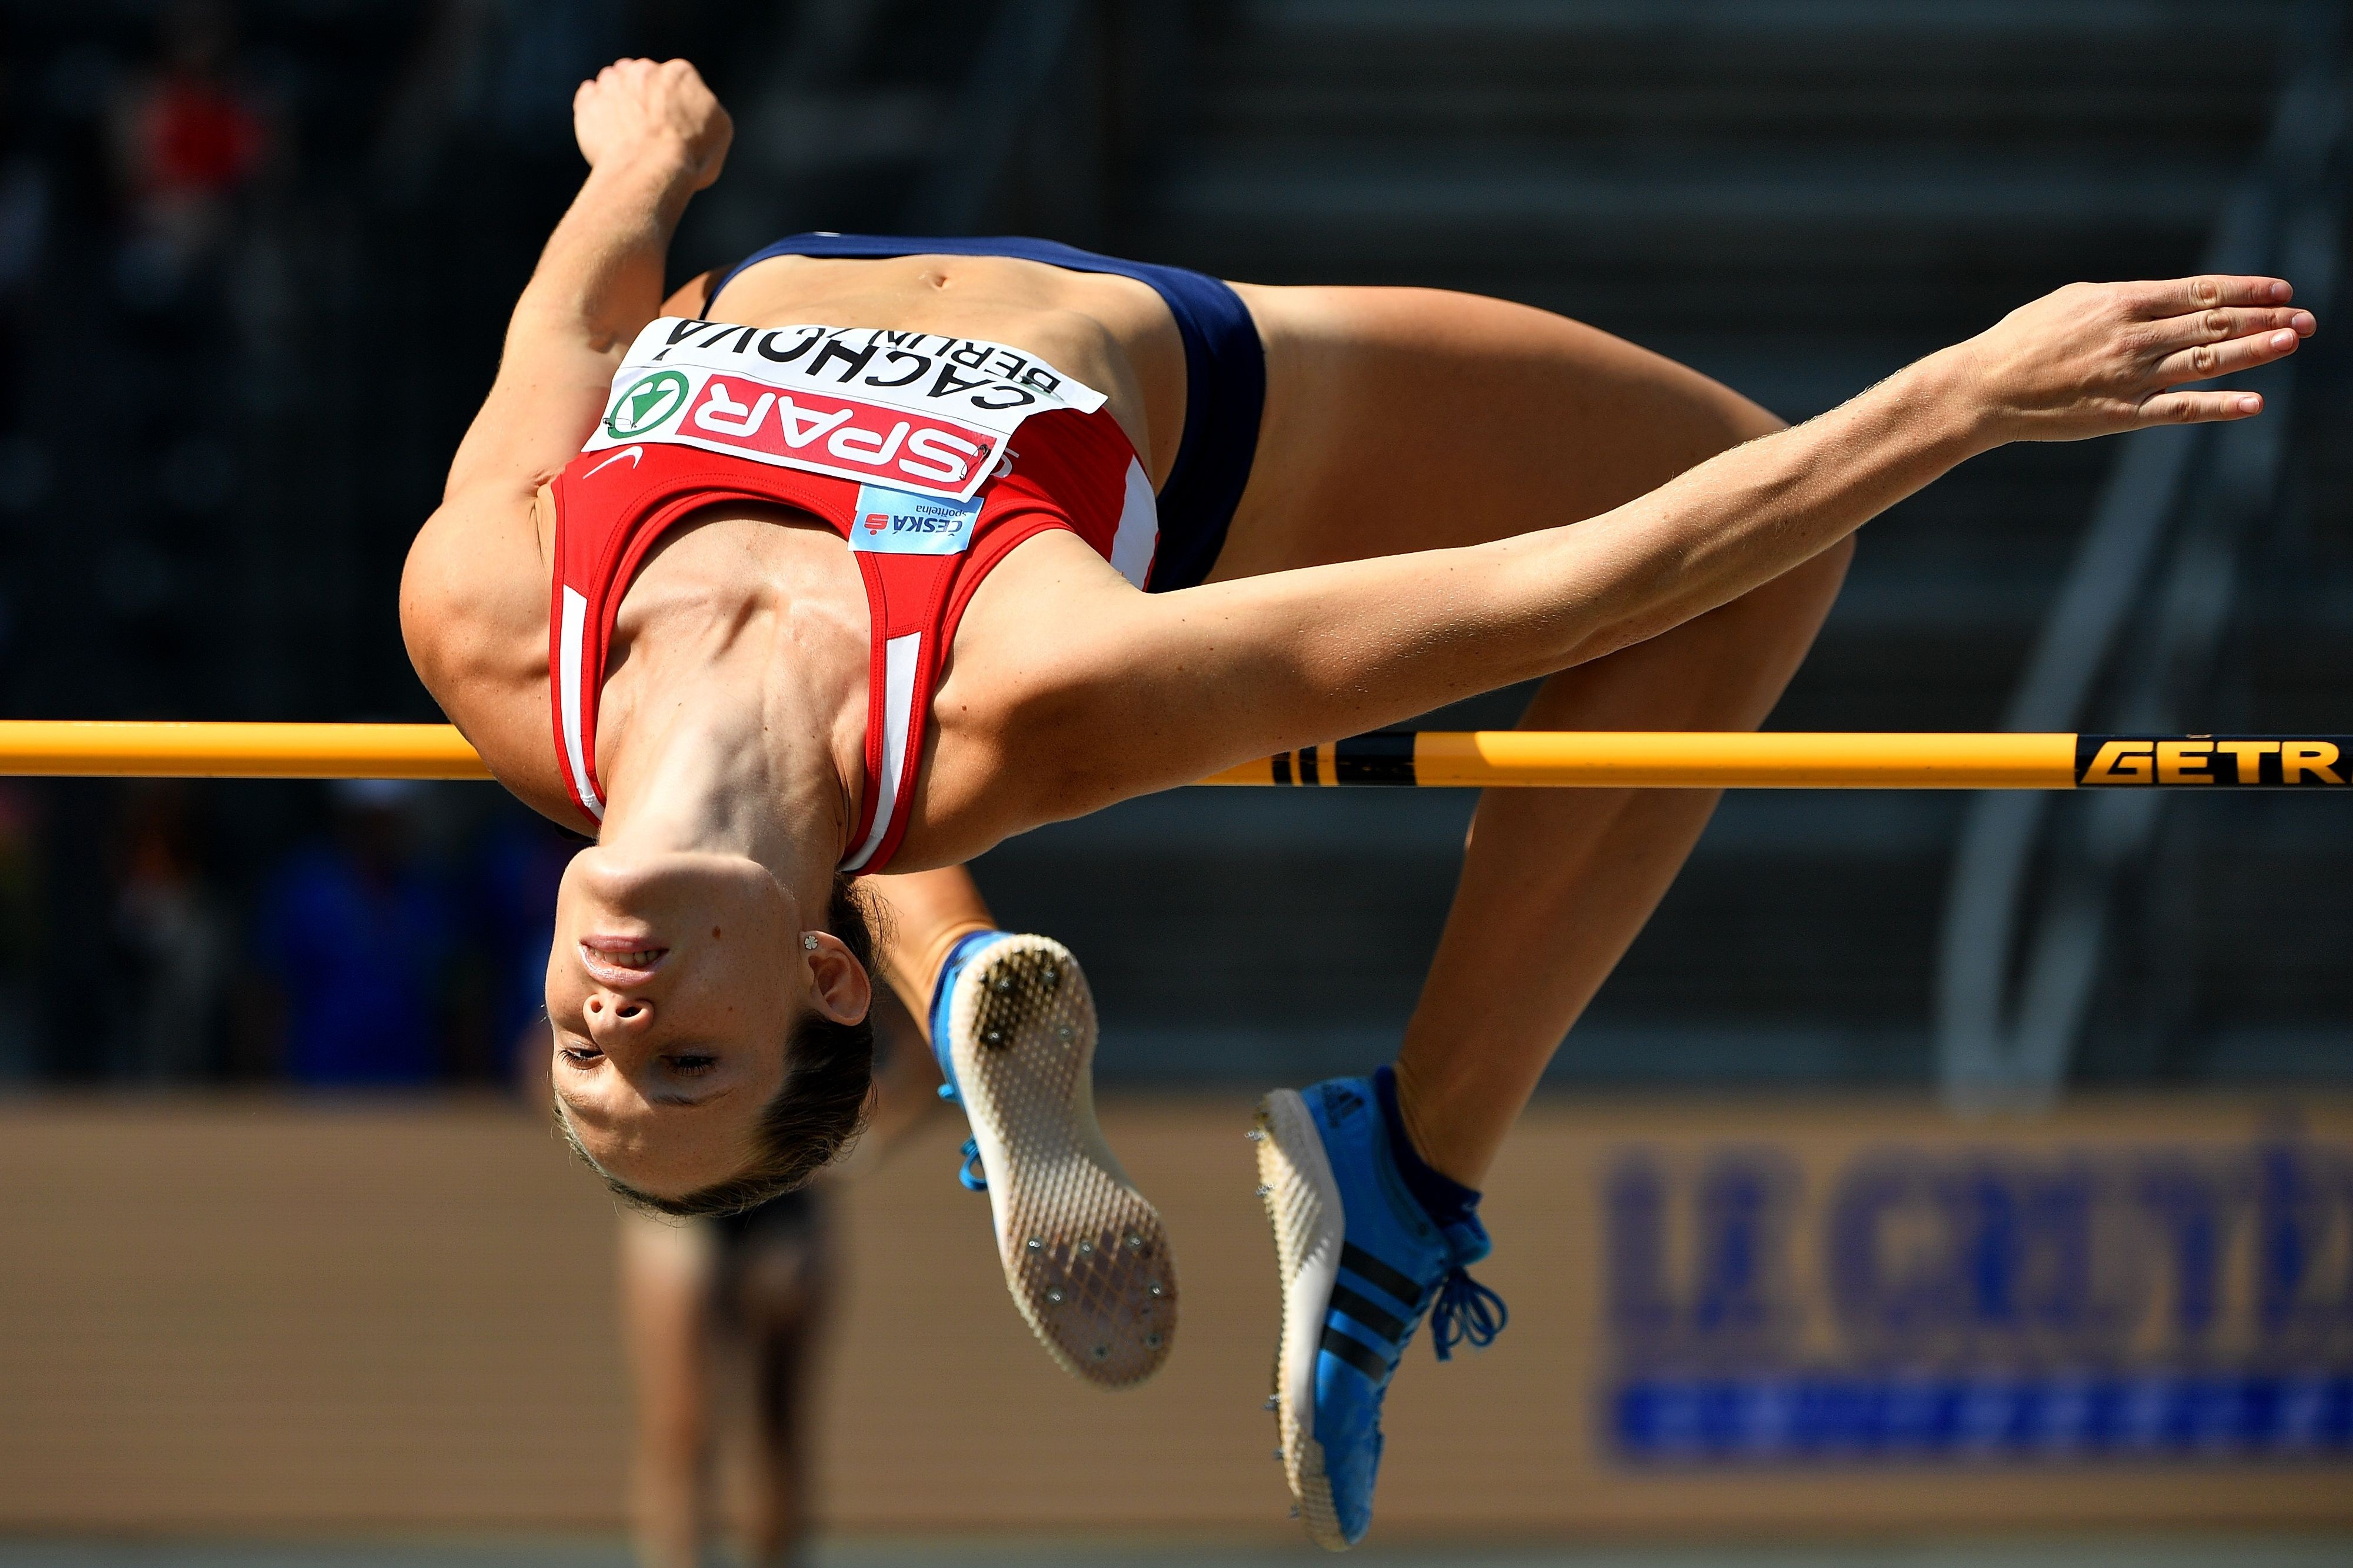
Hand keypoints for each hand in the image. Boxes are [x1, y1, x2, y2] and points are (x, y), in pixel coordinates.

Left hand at [573, 58, 731, 190]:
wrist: (649, 171)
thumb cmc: (690, 156)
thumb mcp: (719, 130)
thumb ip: (704, 107)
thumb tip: (692, 107)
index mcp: (680, 73)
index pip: (675, 80)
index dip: (675, 103)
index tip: (675, 124)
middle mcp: (644, 70)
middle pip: (641, 77)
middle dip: (643, 97)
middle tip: (648, 129)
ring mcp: (613, 84)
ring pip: (613, 83)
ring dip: (617, 100)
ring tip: (625, 133)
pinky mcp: (588, 103)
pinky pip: (588, 98)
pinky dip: (594, 110)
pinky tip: (605, 132)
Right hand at [1953, 275, 2314, 443]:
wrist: (1982, 388)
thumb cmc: (2020, 341)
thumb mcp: (2071, 301)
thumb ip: (2121, 299)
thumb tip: (2164, 298)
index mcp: (2122, 301)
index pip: (2200, 291)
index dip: (2246, 290)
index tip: (2282, 289)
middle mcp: (2132, 336)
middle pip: (2213, 324)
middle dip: (2265, 319)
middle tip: (2307, 318)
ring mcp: (2129, 376)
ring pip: (2206, 361)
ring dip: (2255, 352)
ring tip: (2293, 342)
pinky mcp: (2120, 413)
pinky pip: (2179, 409)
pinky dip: (2220, 406)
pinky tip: (2254, 403)